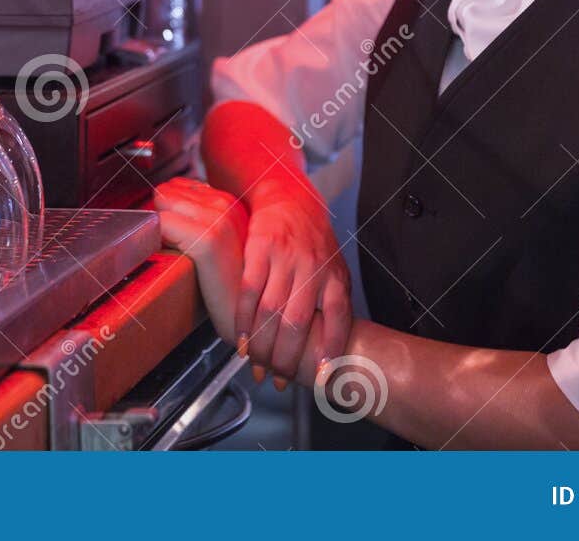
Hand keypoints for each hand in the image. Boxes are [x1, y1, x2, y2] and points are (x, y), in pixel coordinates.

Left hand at [153, 178, 248, 341]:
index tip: (168, 228)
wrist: (255, 321)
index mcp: (229, 204)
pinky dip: (155, 236)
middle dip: (160, 211)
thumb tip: (168, 206)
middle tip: (166, 240)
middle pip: (168, 190)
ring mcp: (219, 220)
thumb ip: (201, 222)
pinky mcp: (207, 241)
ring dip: (157, 223)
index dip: (167, 207)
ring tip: (167, 248)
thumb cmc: (231, 290)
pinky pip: (162, 223)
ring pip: (162, 202)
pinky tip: (167, 254)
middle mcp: (226, 206)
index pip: (180, 185)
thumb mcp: (220, 246)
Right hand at [237, 186, 351, 388]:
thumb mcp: (332, 268)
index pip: (338, 318)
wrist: (289, 198)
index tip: (319, 377)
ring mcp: (286, 257)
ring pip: (271, 311)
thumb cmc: (312, 241)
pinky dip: (242, 320)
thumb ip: (331, 303)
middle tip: (277, 379)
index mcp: (335, 276)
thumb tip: (330, 349)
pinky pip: (249, 290)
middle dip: (286, 358)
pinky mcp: (260, 248)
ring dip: (262, 345)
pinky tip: (241, 340)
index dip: (329, 349)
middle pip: (298, 322)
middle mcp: (313, 267)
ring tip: (256, 366)